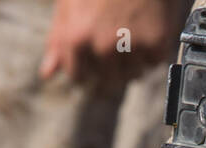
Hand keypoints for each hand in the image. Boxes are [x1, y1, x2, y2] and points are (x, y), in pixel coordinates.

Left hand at [39, 0, 178, 83]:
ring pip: (132, 76)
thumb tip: (48, 73)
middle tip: (114, 45)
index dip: (85, 70)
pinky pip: (153, 63)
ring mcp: (132, 47)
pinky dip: (151, 52)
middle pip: (106, 83)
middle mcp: (103, 48)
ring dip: (131, 63)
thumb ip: (58, 40)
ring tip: (130, 35)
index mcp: (76, 39)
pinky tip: (145, 29)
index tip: (91, 61)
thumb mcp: (69, 4)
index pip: (77, 78)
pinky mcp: (157, 43)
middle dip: (108, 70)